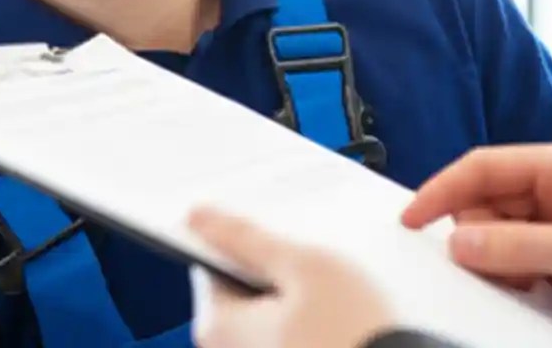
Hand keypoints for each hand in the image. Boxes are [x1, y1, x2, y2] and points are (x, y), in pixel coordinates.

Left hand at [187, 207, 395, 347]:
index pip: (211, 261)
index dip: (244, 238)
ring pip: (270, 308)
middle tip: (314, 255)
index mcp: (218, 324)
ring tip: (335, 284)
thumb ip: (248, 239)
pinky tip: (341, 310)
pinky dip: (309, 317)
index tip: (272, 227)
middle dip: (275, 265)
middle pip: (242, 286)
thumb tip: (198, 218)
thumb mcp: (304, 267)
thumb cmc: (353, 334)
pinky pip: (289, 331)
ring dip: (297, 291)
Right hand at [402, 144, 551, 347]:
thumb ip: (516, 247)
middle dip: (473, 234)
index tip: (411, 219)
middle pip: (489, 204)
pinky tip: (530, 298)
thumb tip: (458, 240)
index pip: (487, 167)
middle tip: (475, 268)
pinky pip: (521, 269)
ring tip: (518, 286)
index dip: (444, 189)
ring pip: (502, 241)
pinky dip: (513, 283)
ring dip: (496, 264)